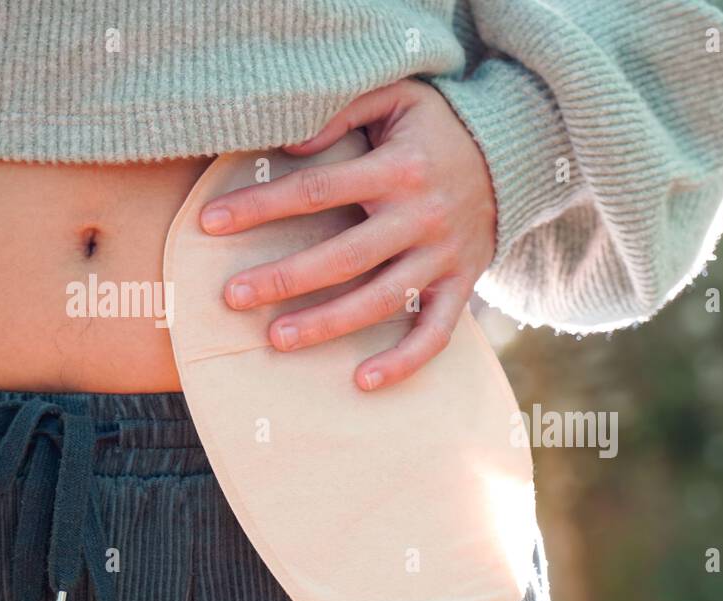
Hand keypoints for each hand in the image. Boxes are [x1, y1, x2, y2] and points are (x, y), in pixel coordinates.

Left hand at [198, 78, 496, 390]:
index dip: (261, 206)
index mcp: (400, 168)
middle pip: (344, 255)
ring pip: (382, 300)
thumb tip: (290, 146)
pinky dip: (404, 361)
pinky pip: (437, 333)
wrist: (512, 157)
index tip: (210, 223)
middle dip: (285, 278)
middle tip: (232, 296)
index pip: (317, 189)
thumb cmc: (435, 127)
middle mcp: (423, 217)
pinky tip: (362, 381)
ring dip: (328, 323)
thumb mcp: (395, 95)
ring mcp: (445, 257)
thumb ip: (341, 110)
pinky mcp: (462, 286)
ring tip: (276, 339)